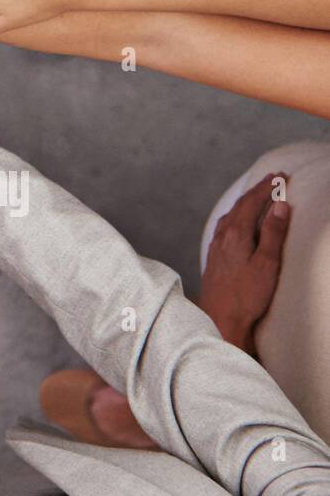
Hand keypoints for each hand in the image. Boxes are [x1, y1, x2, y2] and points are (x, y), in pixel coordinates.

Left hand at [198, 173, 291, 354]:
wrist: (220, 318)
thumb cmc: (247, 294)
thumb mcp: (267, 264)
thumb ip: (273, 233)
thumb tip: (280, 205)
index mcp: (236, 233)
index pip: (252, 202)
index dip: (267, 188)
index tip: (281, 176)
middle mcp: (222, 236)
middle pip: (240, 206)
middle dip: (257, 191)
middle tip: (273, 180)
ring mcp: (216, 246)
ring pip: (230, 215)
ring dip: (245, 203)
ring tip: (257, 196)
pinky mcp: (214, 257)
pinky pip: (225, 227)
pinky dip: (235, 216)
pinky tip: (236, 223)